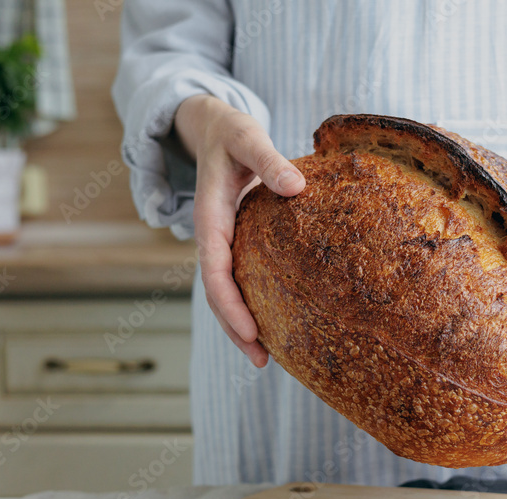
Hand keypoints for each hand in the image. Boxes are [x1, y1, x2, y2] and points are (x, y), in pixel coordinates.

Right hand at [174, 95, 304, 366]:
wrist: (213, 128)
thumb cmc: (231, 133)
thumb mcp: (247, 137)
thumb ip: (268, 159)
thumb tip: (296, 186)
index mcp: (210, 218)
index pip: (215, 272)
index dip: (230, 304)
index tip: (251, 330)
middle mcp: (213, 237)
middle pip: (218, 294)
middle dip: (236, 329)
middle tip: (262, 361)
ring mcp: (223, 243)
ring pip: (227, 293)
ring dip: (242, 325)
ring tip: (266, 358)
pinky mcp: (236, 244)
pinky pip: (240, 280)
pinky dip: (251, 304)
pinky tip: (274, 324)